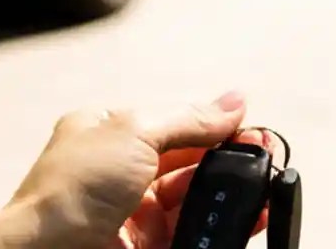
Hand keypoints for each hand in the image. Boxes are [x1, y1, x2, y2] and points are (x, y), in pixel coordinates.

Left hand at [0, 91, 267, 248]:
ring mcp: (134, 211)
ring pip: (195, 198)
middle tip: (266, 159)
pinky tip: (244, 217)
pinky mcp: (146, 246)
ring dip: (229, 193)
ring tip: (262, 188)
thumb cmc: (70, 190)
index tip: (251, 131)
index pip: (175, 123)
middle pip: (190, 161)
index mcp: (109, 131)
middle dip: (229, 160)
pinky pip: (192, 232)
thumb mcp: (134, 132)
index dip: (215, 126)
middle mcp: (121, 170)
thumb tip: (235, 101)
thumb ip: (190, 120)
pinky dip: (220, 226)